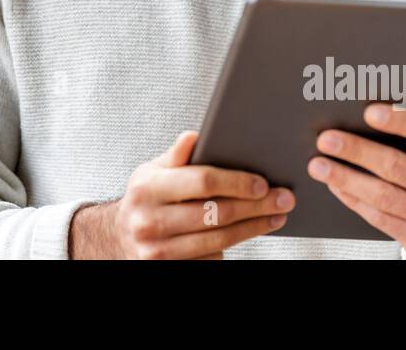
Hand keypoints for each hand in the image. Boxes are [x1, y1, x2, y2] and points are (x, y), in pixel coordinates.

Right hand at [71, 130, 295, 258]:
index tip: (263, 183)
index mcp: (147, 187)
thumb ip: (176, 155)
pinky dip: (233, 244)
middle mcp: (149, 220)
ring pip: (218, 239)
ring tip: (276, 216)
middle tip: (284, 198)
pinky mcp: (168, 269)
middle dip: (256, 206)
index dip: (236, 182)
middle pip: (216, 213)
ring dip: (253, 227)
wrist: (120, 236)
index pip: (202, 182)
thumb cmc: (146, 196)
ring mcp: (158, 251)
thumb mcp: (152, 170)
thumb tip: (195, 136)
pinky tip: (250, 231)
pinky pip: (210, 258)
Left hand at [307, 104, 405, 258]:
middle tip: (326, 139)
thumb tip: (373, 109)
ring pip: (383, 195)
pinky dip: (354, 200)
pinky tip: (336, 186)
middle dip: (358, 152)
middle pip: (397, 167)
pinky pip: (381, 219)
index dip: (402, 123)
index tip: (370, 112)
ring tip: (319, 166)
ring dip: (346, 178)